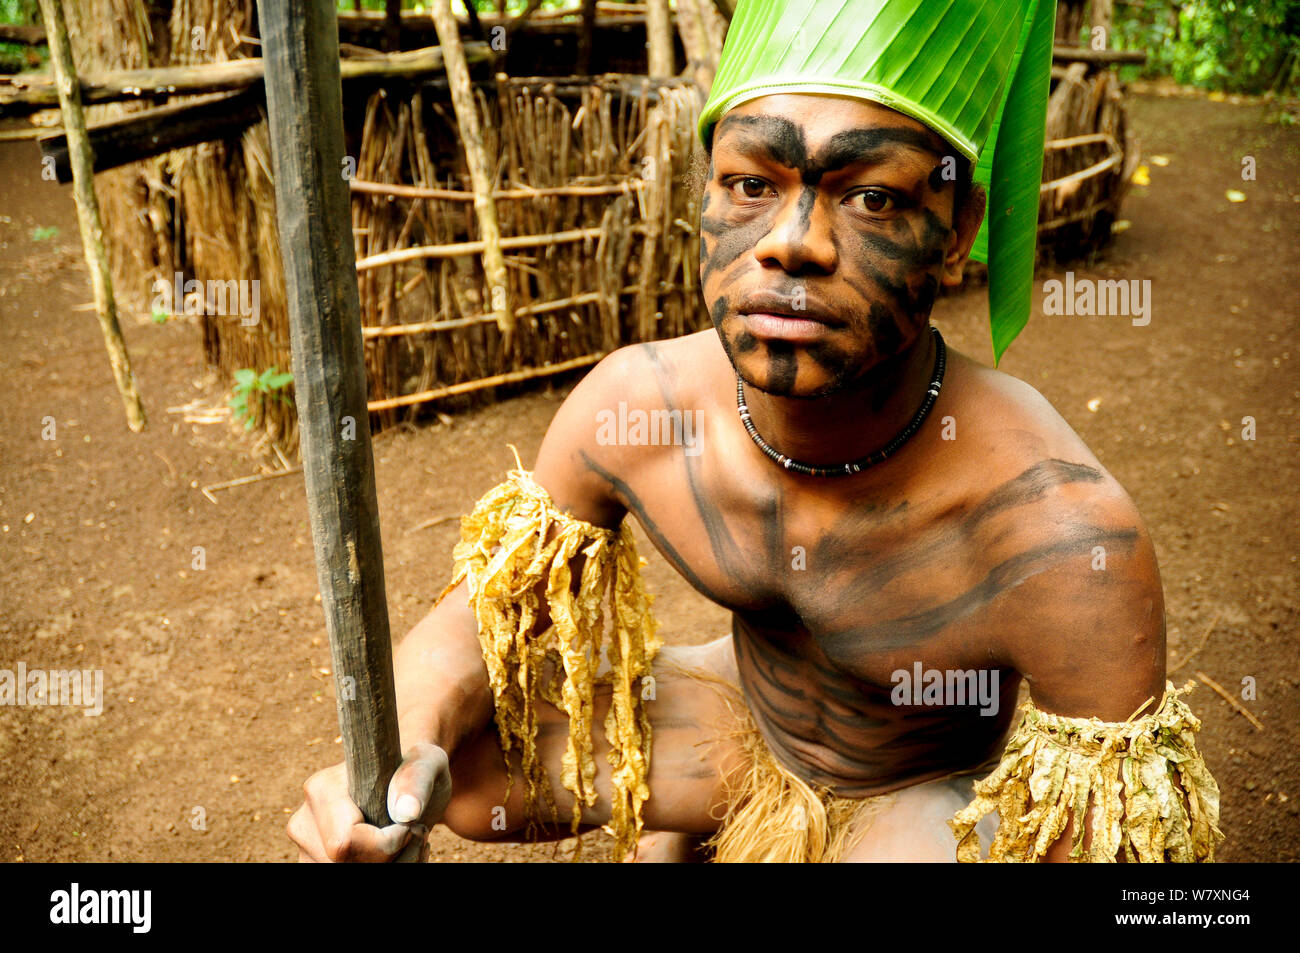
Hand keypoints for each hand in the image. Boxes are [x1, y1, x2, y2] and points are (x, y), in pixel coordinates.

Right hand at [288, 742, 452, 861]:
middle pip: (345, 866)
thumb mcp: (427, 763)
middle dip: (390, 860)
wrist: (406, 785)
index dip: (388, 844)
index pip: (346, 842)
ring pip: (346, 874)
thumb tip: (407, 812)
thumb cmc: (416, 770)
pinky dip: (378, 869)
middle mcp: (305, 820)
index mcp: (322, 790)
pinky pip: (345, 877)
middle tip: (414, 836)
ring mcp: (306, 847)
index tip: (410, 826)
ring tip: (403, 843)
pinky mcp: (314, 862)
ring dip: (388, 866)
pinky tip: (390, 855)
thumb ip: (417, 780)